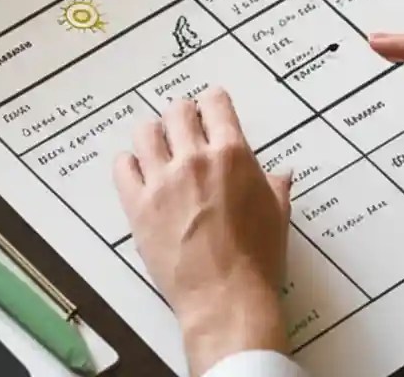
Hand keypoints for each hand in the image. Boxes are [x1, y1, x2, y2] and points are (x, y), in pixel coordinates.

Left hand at [114, 88, 291, 375]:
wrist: (226, 299)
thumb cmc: (258, 260)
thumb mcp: (277, 216)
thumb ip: (274, 187)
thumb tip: (280, 175)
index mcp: (232, 155)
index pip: (216, 103)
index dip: (213, 103)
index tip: (211, 111)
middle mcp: (194, 159)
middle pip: (177, 111)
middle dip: (183, 116)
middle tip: (185, 129)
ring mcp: (161, 181)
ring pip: (144, 132)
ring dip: (154, 135)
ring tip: (159, 149)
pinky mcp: (137, 206)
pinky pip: (122, 167)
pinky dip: (130, 164)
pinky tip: (140, 173)